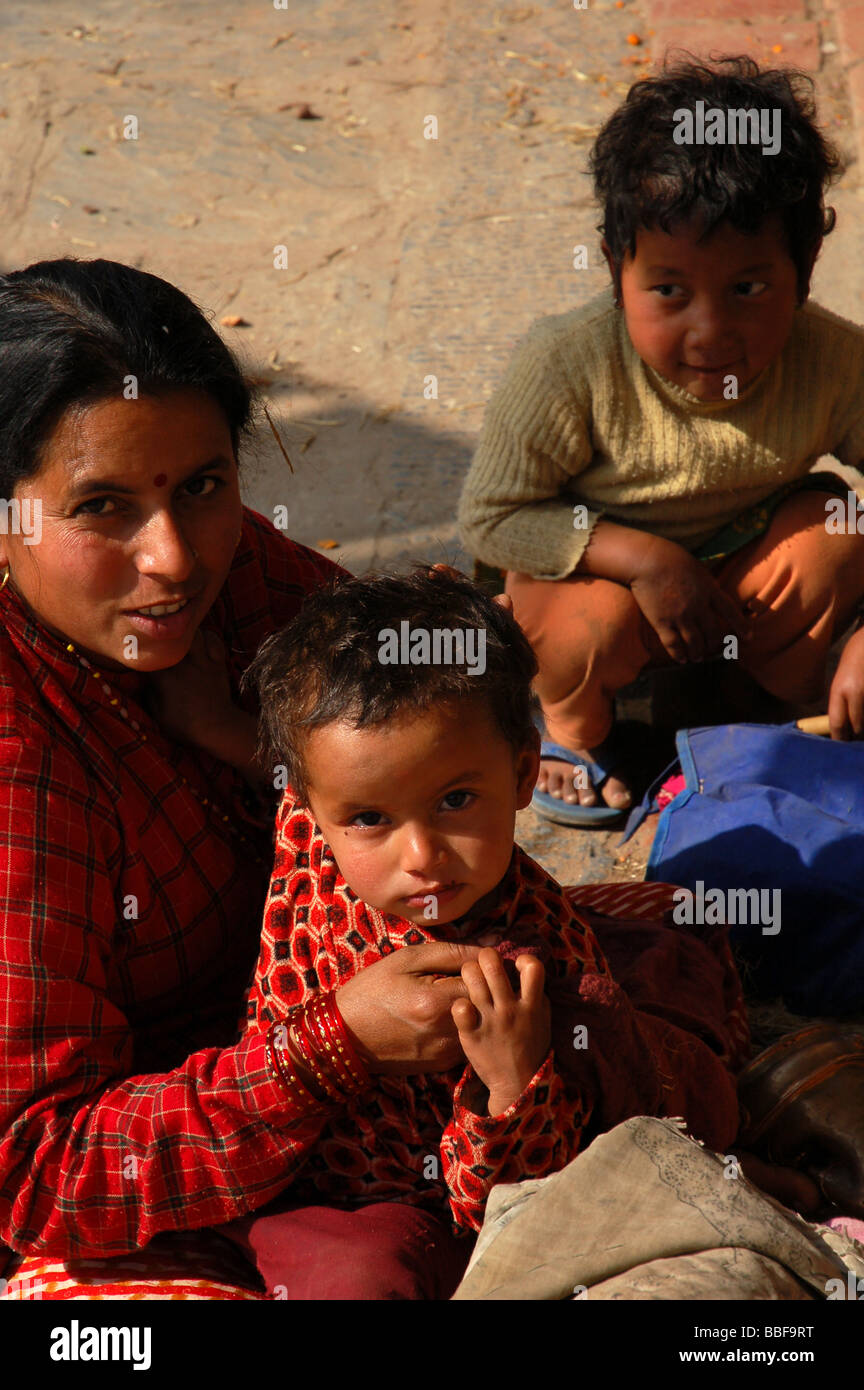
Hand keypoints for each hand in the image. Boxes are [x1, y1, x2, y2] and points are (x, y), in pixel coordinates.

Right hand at [145, 627, 251, 761]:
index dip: (141, 649)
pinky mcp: (217, 662)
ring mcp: (202, 661)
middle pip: (171, 636)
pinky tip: (200, 642)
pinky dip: (207, 637)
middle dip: (164, 635)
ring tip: (179, 636)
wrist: (217, 728)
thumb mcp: (158, 715)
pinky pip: (214, 639)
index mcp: (164, 678)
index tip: (137, 649)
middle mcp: (183, 664)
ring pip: (193, 633)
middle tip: (159, 638)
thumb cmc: (185, 725)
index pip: (147, 653)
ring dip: (185, 632)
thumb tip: (143, 680)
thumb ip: (149, 693)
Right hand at [335, 941, 482, 1074]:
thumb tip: (487, 951)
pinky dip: (464, 1029)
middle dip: (485, 990)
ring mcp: (445, 1053)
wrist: (344, 1036)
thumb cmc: (373, 990)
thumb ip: (450, 953)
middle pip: (487, 1006)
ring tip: (456, 997)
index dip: (486, 968)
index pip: (484, 980)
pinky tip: (446, 1018)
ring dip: (476, 1011)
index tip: (479, 963)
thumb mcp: (406, 960)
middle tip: (473, 979)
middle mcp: (445, 1032)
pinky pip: (466, 1042)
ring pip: (480, 1026)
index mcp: (435, 1002)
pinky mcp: (442, 1066)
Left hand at [451, 948, 550, 1114]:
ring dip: (469, 972)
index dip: (522, 959)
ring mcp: (490, 1021)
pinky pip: (459, 1006)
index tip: (514, 967)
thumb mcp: (542, 1019)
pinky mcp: (472, 1033)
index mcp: (532, 1004)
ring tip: (470, 980)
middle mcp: (511, 1009)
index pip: (533, 967)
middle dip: (485, 956)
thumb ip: (536, 994)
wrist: (518, 1084)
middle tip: (483, 965)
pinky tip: (463, 1008)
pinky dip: (458, 1003)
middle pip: (493, 964)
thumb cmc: (530, 1046)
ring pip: (472, 978)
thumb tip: (528, 969)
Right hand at [630, 540, 748, 663]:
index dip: (741, 626)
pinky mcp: (662, 622)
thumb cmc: (670, 558)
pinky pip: (673, 644)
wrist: (647, 559)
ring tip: (697, 657)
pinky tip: (681, 659)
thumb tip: (712, 593)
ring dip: (697, 653)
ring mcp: (680, 615)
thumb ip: (706, 584)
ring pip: (695, 643)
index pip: (730, 612)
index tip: (749, 637)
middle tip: (712, 649)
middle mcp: (698, 606)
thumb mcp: (697, 568)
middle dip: (714, 645)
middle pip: (713, 633)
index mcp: (709, 590)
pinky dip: (679, 654)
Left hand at [828, 626, 863, 738]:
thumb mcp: (843, 676)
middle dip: (858, 735)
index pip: (837, 724)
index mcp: (840, 689)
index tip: (842, 745)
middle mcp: (856, 693)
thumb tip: (845, 725)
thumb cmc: (856, 655)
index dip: (840, 739)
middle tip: (856, 740)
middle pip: (857, 728)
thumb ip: (843, 699)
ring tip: (860, 722)